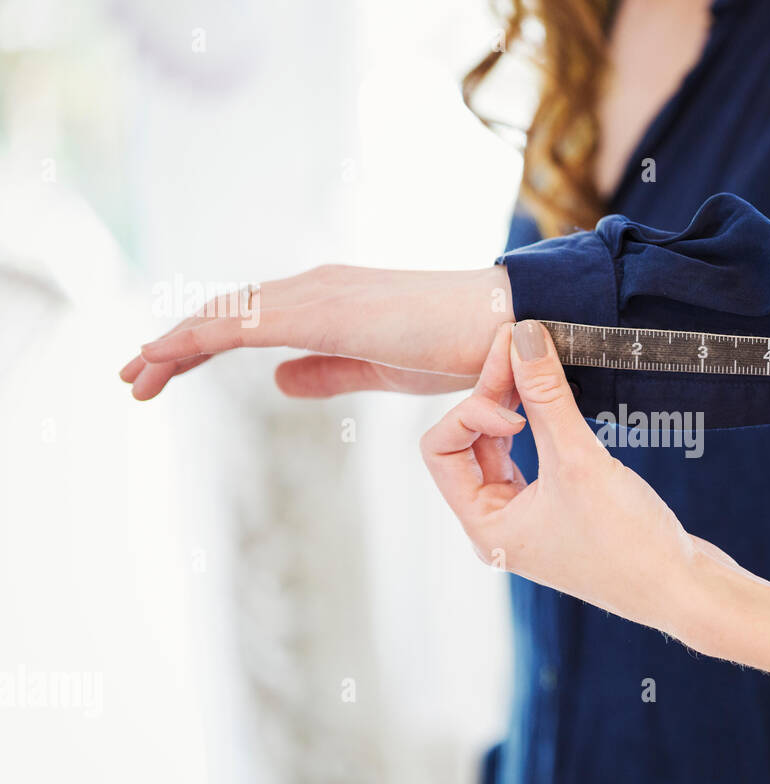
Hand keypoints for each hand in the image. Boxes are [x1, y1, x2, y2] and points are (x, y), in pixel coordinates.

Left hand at [119, 264, 513, 399]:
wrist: (502, 329)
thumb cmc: (457, 349)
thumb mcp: (378, 369)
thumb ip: (327, 371)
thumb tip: (275, 379)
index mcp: (329, 301)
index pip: (250, 320)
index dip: (202, 345)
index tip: (165, 371)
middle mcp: (315, 287)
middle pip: (226, 313)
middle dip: (175, 345)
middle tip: (134, 377)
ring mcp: (316, 294)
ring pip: (224, 315)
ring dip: (174, 344)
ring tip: (136, 375)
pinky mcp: (321, 311)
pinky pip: (240, 325)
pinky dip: (194, 340)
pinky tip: (164, 358)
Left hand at [420, 320, 713, 636]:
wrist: (685, 589)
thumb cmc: (629, 544)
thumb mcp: (580, 462)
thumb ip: (547, 396)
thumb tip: (525, 335)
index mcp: (484, 527)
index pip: (440, 451)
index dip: (470, 412)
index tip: (518, 403)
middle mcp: (498, 526)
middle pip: (469, 444)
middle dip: (493, 397)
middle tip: (524, 349)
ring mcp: (530, 520)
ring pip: (502, 448)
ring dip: (517, 407)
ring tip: (543, 370)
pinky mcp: (561, 512)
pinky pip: (534, 457)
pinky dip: (542, 425)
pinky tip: (563, 402)